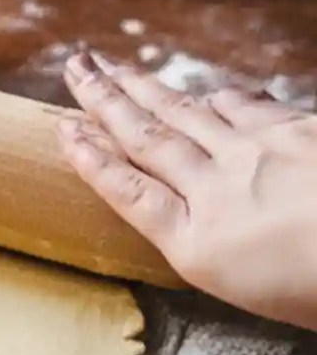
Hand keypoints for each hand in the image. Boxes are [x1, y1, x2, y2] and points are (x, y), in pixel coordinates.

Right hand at [57, 52, 316, 329]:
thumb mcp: (252, 289)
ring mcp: (259, 154)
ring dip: (145, 86)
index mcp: (200, 245)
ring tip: (115, 66)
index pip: (127, 191)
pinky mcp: (301, 131)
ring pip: (187, 112)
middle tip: (74, 66)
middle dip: (103, 99)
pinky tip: (206, 90)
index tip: (62, 127)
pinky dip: (217, 96)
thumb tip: (189, 208)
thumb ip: (212, 243)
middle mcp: (217, 191)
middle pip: (147, 138)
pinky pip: (245, 107)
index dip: (90, 158)